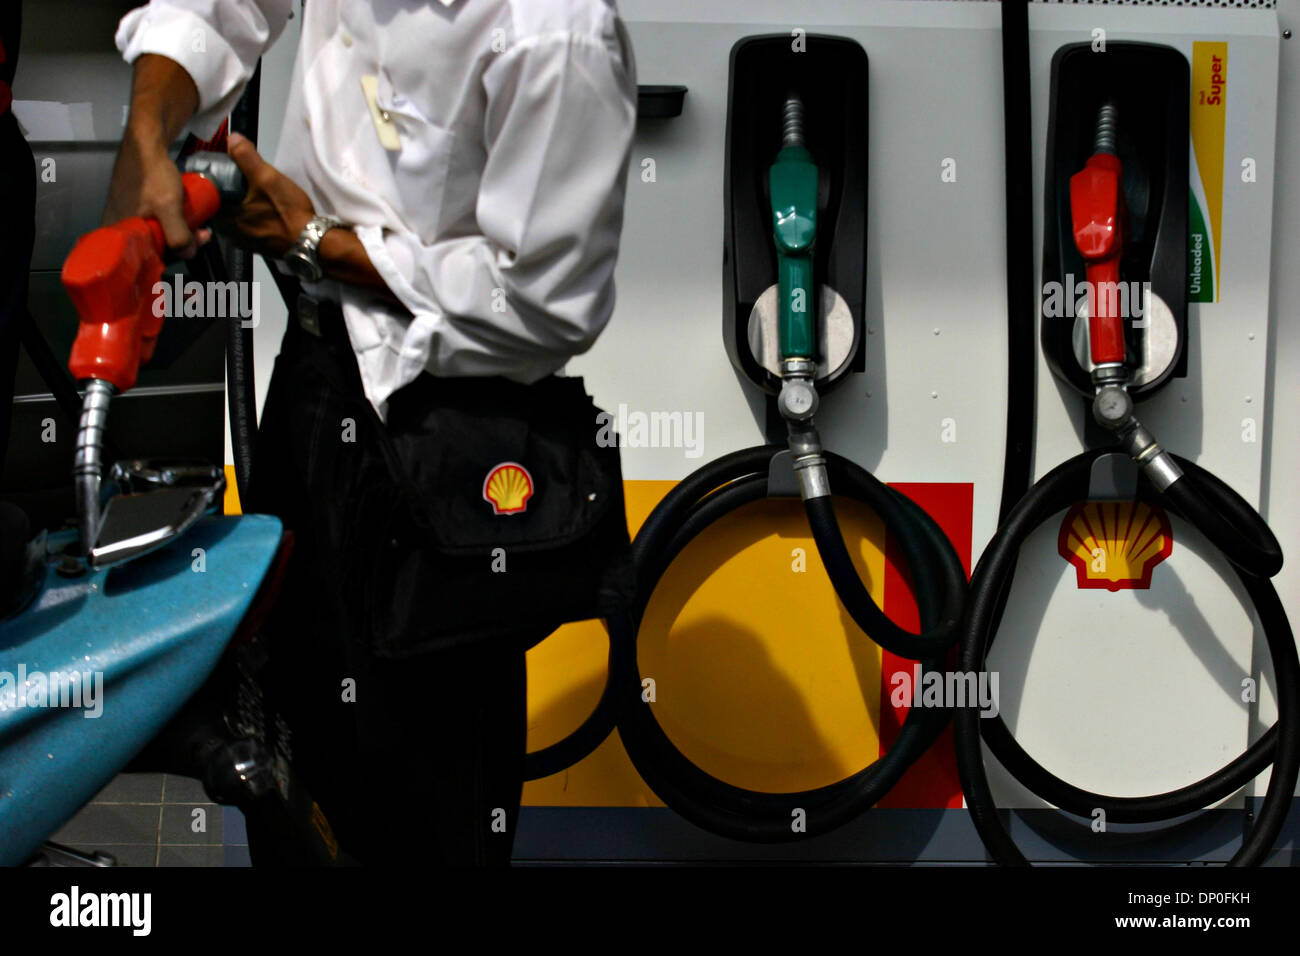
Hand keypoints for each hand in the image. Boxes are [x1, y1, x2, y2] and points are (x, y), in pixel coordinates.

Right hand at [102, 123, 209, 258]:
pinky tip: (189, 220)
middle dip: (180, 245)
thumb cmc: (151, 174)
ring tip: (201, 228)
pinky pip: (157, 223)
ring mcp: (127, 217)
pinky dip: (173, 224)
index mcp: (116, 232)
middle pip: (153, 248)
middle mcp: (117, 228)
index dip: (171, 258)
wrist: (147, 144)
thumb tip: (187, 254)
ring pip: (158, 235)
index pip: (144, 259)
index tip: (190, 248)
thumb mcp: (167, 208)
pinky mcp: (137, 208)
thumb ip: (177, 235)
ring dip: (181, 234)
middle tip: (202, 235)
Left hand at [221, 131, 315, 257]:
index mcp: (224, 216)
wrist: (311, 242)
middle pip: (221, 203)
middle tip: (246, 181)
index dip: (218, 178)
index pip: (209, 192)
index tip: (230, 171)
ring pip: (234, 215)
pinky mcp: (255, 246)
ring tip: (257, 195)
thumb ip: (246, 156)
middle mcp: (228, 232)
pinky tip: (264, 211)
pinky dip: (252, 217)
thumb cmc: (288, 212)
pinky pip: (246, 226)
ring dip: (241, 204)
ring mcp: (241, 241)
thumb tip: (232, 138)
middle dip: (231, 191)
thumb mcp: (268, 177)